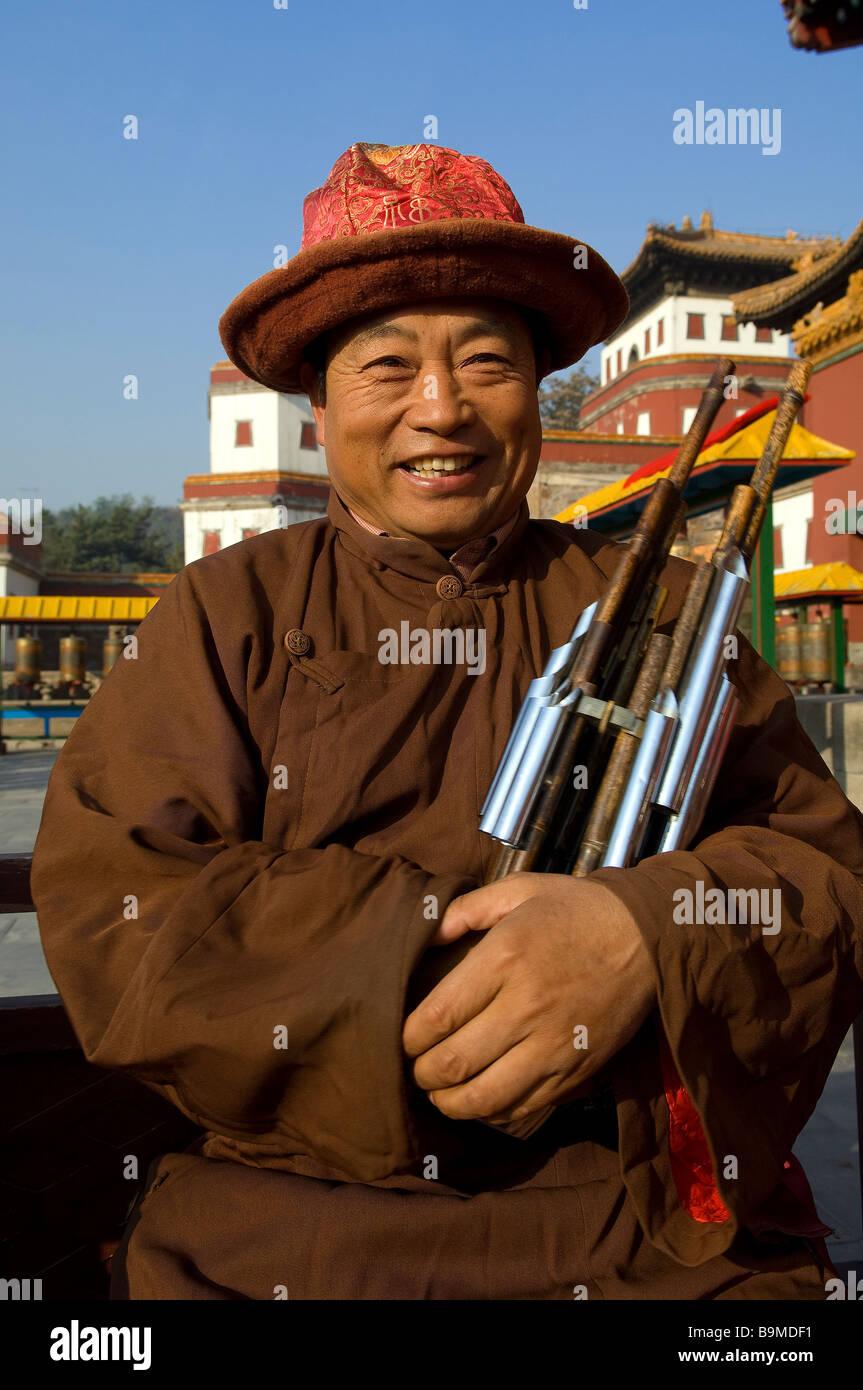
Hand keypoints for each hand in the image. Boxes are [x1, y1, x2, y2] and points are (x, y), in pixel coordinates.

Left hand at [401, 872, 655, 1124]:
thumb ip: (466, 909)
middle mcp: (526, 1006)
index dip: (409, 1038)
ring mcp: (554, 1045)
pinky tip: (481, 1100)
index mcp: (504, 958)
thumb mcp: (521, 889)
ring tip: (441, 1093)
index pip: (437, 1017)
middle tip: (417, 1069)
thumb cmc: (578, 910)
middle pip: (454, 1063)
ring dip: (451, 1103)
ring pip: (485, 1098)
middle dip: (423, 1074)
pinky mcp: (577, 1070)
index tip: (404, 1039)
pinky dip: (492, 1111)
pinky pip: (523, 1107)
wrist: (649, 937)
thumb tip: (427, 936)